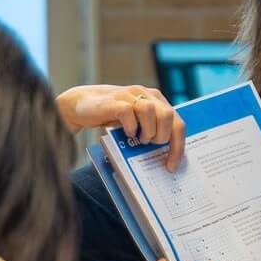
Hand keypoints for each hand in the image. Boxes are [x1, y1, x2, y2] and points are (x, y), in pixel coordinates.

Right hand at [58, 84, 186, 170]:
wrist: (82, 105)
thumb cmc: (112, 117)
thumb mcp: (137, 122)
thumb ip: (151, 130)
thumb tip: (165, 157)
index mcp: (157, 100)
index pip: (177, 122)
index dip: (178, 146)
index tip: (172, 166)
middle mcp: (146, 94)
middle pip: (168, 115)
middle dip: (162, 137)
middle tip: (149, 145)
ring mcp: (130, 95)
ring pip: (150, 111)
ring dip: (147, 131)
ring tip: (139, 139)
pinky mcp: (115, 100)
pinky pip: (129, 112)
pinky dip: (130, 126)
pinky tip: (126, 132)